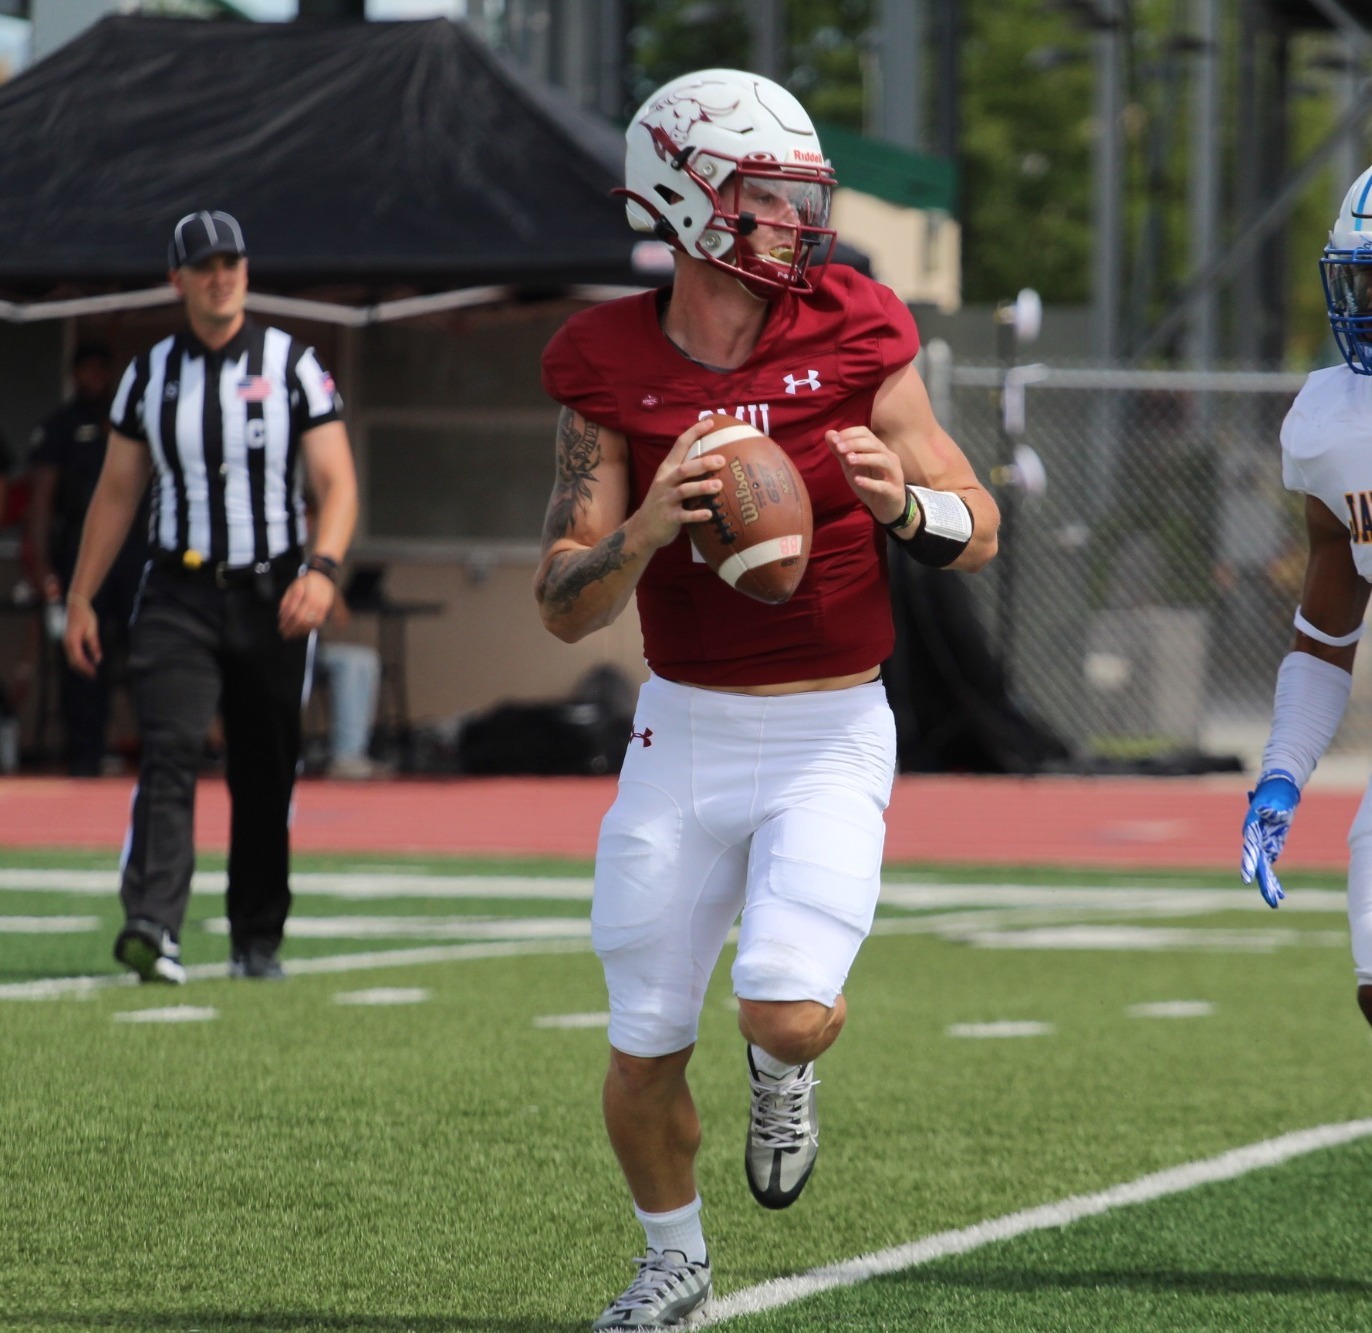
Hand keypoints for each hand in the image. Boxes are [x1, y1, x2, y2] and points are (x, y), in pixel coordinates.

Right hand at [62, 592, 100, 677]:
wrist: (76, 605)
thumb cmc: (85, 616)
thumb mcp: (92, 630)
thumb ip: (94, 646)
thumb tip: (98, 660)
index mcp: (72, 641)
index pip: (78, 659)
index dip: (86, 668)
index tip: (94, 674)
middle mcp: (66, 643)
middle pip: (73, 662)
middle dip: (83, 670)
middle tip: (94, 677)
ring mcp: (66, 642)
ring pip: (72, 659)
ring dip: (81, 667)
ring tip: (91, 672)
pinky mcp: (68, 641)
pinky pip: (72, 654)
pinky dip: (79, 660)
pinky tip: (88, 663)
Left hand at [278, 569, 335, 638]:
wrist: (323, 577)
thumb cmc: (305, 583)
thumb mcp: (292, 587)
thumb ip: (286, 601)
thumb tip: (281, 616)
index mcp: (301, 591)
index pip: (291, 610)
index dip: (285, 621)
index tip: (281, 627)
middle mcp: (312, 598)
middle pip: (300, 618)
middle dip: (291, 628)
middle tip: (285, 634)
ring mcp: (320, 604)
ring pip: (309, 622)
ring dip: (299, 631)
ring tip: (292, 635)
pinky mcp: (325, 609)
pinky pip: (317, 623)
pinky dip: (309, 629)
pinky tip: (302, 632)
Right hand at [634, 418, 725, 550]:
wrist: (642, 528)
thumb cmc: (663, 502)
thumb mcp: (669, 482)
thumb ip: (686, 470)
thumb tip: (713, 457)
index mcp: (667, 469)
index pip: (679, 445)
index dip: (694, 432)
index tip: (709, 421)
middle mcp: (665, 482)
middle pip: (684, 469)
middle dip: (703, 463)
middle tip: (722, 460)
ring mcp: (666, 500)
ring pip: (684, 491)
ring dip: (702, 487)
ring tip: (719, 486)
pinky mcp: (669, 518)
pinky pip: (684, 516)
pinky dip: (697, 514)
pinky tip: (710, 514)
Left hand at [826, 427, 906, 525]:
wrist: (886, 507)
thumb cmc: (870, 483)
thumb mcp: (852, 467)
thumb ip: (841, 452)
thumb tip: (829, 434)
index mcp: (879, 449)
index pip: (866, 433)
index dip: (850, 434)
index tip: (835, 440)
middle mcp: (889, 458)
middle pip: (874, 444)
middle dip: (855, 444)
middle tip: (839, 448)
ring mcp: (894, 474)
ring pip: (883, 460)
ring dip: (865, 458)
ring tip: (849, 460)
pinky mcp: (893, 492)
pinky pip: (883, 486)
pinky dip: (870, 482)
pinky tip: (857, 480)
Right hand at [1240, 770, 1300, 907]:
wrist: (1277, 790)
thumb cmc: (1276, 794)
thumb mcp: (1276, 801)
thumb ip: (1272, 809)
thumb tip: (1266, 811)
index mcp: (1252, 830)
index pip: (1250, 851)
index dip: (1248, 865)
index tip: (1247, 880)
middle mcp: (1254, 840)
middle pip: (1257, 864)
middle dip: (1263, 883)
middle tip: (1271, 900)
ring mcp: (1262, 844)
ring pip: (1263, 868)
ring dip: (1269, 885)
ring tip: (1275, 902)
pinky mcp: (1270, 845)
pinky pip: (1270, 866)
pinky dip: (1273, 878)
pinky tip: (1279, 892)